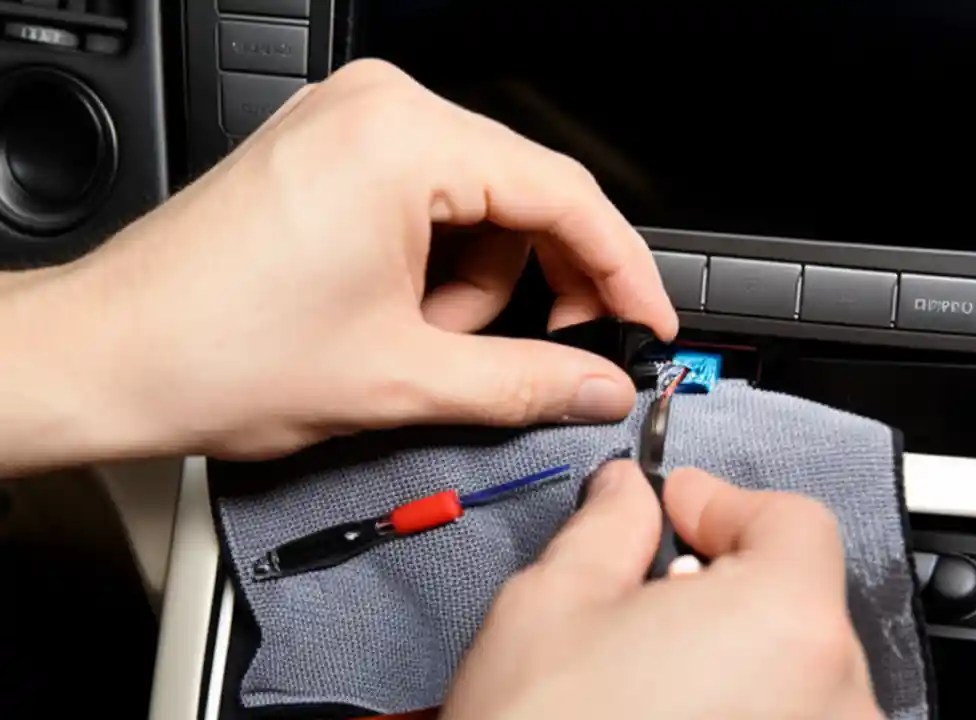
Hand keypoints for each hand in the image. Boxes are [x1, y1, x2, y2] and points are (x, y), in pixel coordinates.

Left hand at [0, 60, 675, 474]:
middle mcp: (377, 110)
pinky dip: (435, 266)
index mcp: (403, 140)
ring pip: (477, 205)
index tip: (646, 324)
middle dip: (527, 288)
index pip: (563, 193)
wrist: (105, 358)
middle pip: (521, 196)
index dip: (620, 270)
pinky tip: (398, 316)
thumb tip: (600, 384)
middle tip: (526, 357)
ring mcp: (348, 124)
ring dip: (472, 286)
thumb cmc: (214, 352)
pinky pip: (428, 201)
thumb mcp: (402, 380)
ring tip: (416, 343)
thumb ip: (527, 382)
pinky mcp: (329, 151)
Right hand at [442, 462, 883, 719]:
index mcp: (786, 624)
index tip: (678, 512)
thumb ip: (610, 526)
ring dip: (739, 659)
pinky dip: (749, 713)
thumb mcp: (552, 605)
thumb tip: (629, 494)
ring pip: (798, 677)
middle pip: (801, 602)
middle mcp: (836, 701)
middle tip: (650, 593)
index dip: (726, 505)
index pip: (796, 522)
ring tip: (654, 678)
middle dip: (728, 584)